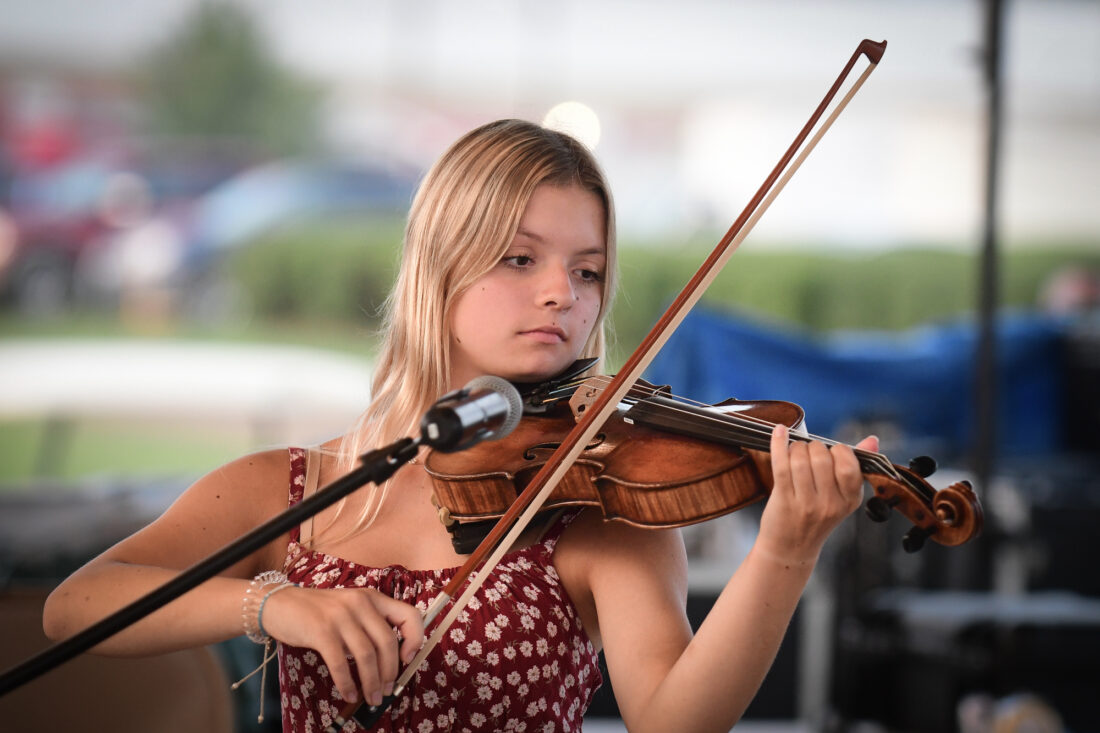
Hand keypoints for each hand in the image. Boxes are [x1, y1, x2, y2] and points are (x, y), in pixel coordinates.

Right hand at [261, 586, 424, 705]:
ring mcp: (340, 616)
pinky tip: (350, 693)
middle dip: (390, 672)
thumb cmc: (318, 613)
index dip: (415, 639)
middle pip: (387, 642)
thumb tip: (389, 663)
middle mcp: (360, 603)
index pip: (409, 614)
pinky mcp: (321, 631)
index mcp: (372, 598)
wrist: (280, 604)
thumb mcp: (350, 610)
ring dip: (372, 682)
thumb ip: (369, 627)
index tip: (408, 659)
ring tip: (371, 698)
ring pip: (367, 655)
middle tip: (387, 691)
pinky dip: (347, 683)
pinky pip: (341, 663)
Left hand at [756, 424, 878, 566]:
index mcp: (851, 500)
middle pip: (822, 457)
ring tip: (793, 452)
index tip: (829, 453)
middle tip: (807, 453)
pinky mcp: (784, 500)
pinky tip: (779, 431)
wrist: (791, 548)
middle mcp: (831, 504)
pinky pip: (781, 464)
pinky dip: (778, 443)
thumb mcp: (842, 497)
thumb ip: (855, 466)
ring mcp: (807, 504)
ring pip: (800, 459)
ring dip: (795, 447)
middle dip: (813, 447)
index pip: (849, 464)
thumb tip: (873, 439)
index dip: (837, 450)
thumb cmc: (816, 517)